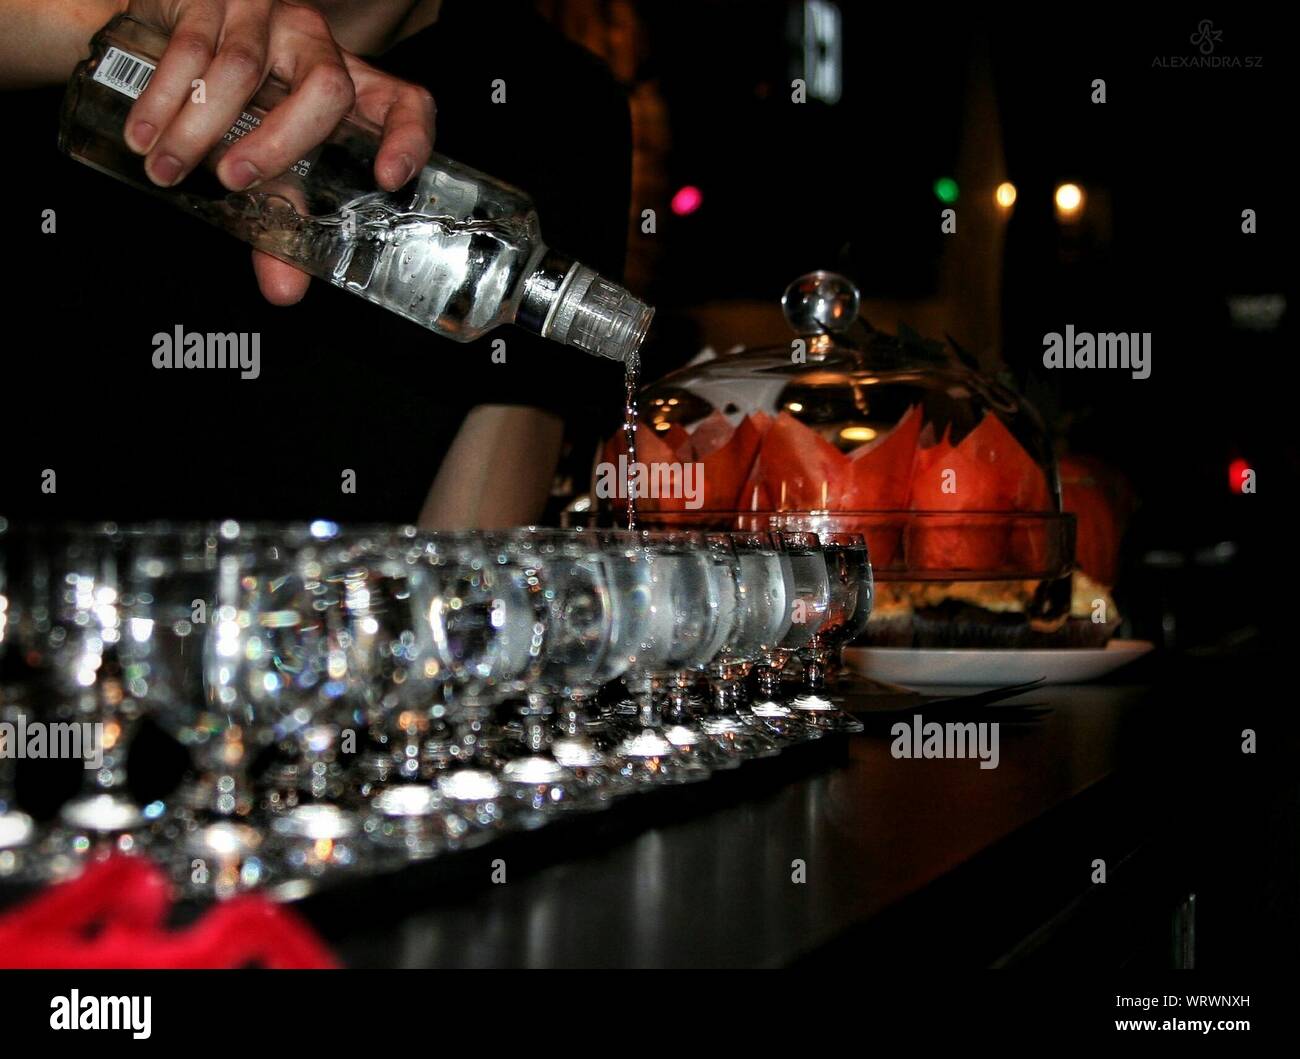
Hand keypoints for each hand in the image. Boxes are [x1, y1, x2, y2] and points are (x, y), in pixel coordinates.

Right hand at [122, 0, 434, 303]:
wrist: (181, 30)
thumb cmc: (247, 107)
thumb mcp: (274, 161)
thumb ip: (283, 221)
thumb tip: (284, 290)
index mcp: (353, 89)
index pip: (407, 105)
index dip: (408, 139)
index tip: (390, 177)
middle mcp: (319, 46)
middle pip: (325, 87)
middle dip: (280, 141)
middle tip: (233, 180)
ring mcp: (268, 17)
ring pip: (241, 68)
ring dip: (198, 128)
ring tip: (167, 170)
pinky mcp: (212, 0)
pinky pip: (187, 49)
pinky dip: (161, 101)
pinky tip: (144, 136)